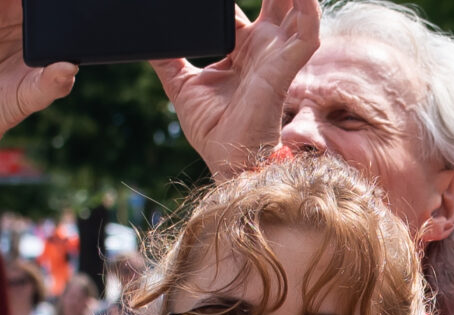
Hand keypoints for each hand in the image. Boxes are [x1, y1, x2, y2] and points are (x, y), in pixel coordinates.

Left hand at [155, 0, 319, 176]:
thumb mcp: (181, 86)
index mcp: (242, 51)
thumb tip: (147, 39)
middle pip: (273, 0)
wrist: (229, 160)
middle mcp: (263, 49)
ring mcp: (277, 56)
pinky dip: (307, 8)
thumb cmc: (213, 131)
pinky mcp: (286, 67)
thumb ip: (167, 59)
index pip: (238, 9)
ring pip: (294, 8)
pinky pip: (306, 31)